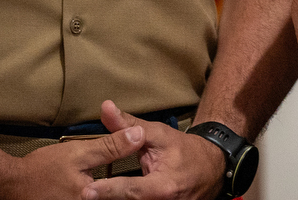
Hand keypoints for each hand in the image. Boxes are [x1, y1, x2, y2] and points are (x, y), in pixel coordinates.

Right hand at [0, 126, 143, 199]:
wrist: (6, 186)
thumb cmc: (41, 170)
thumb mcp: (79, 153)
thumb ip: (111, 146)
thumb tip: (139, 135)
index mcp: (92, 199)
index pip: (125, 194)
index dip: (136, 186)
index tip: (149, 179)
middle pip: (114, 197)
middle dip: (124, 191)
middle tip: (137, 185)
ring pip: (104, 198)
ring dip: (112, 192)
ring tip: (103, 183)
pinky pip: (92, 199)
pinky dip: (96, 194)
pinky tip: (93, 188)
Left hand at [80, 101, 225, 199]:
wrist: (212, 167)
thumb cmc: (184, 149)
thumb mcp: (158, 134)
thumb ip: (128, 125)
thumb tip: (105, 108)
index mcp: (163, 186)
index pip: (131, 190)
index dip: (109, 191)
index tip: (87, 191)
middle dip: (107, 199)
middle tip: (85, 194)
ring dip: (114, 199)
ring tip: (96, 195)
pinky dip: (127, 199)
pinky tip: (112, 195)